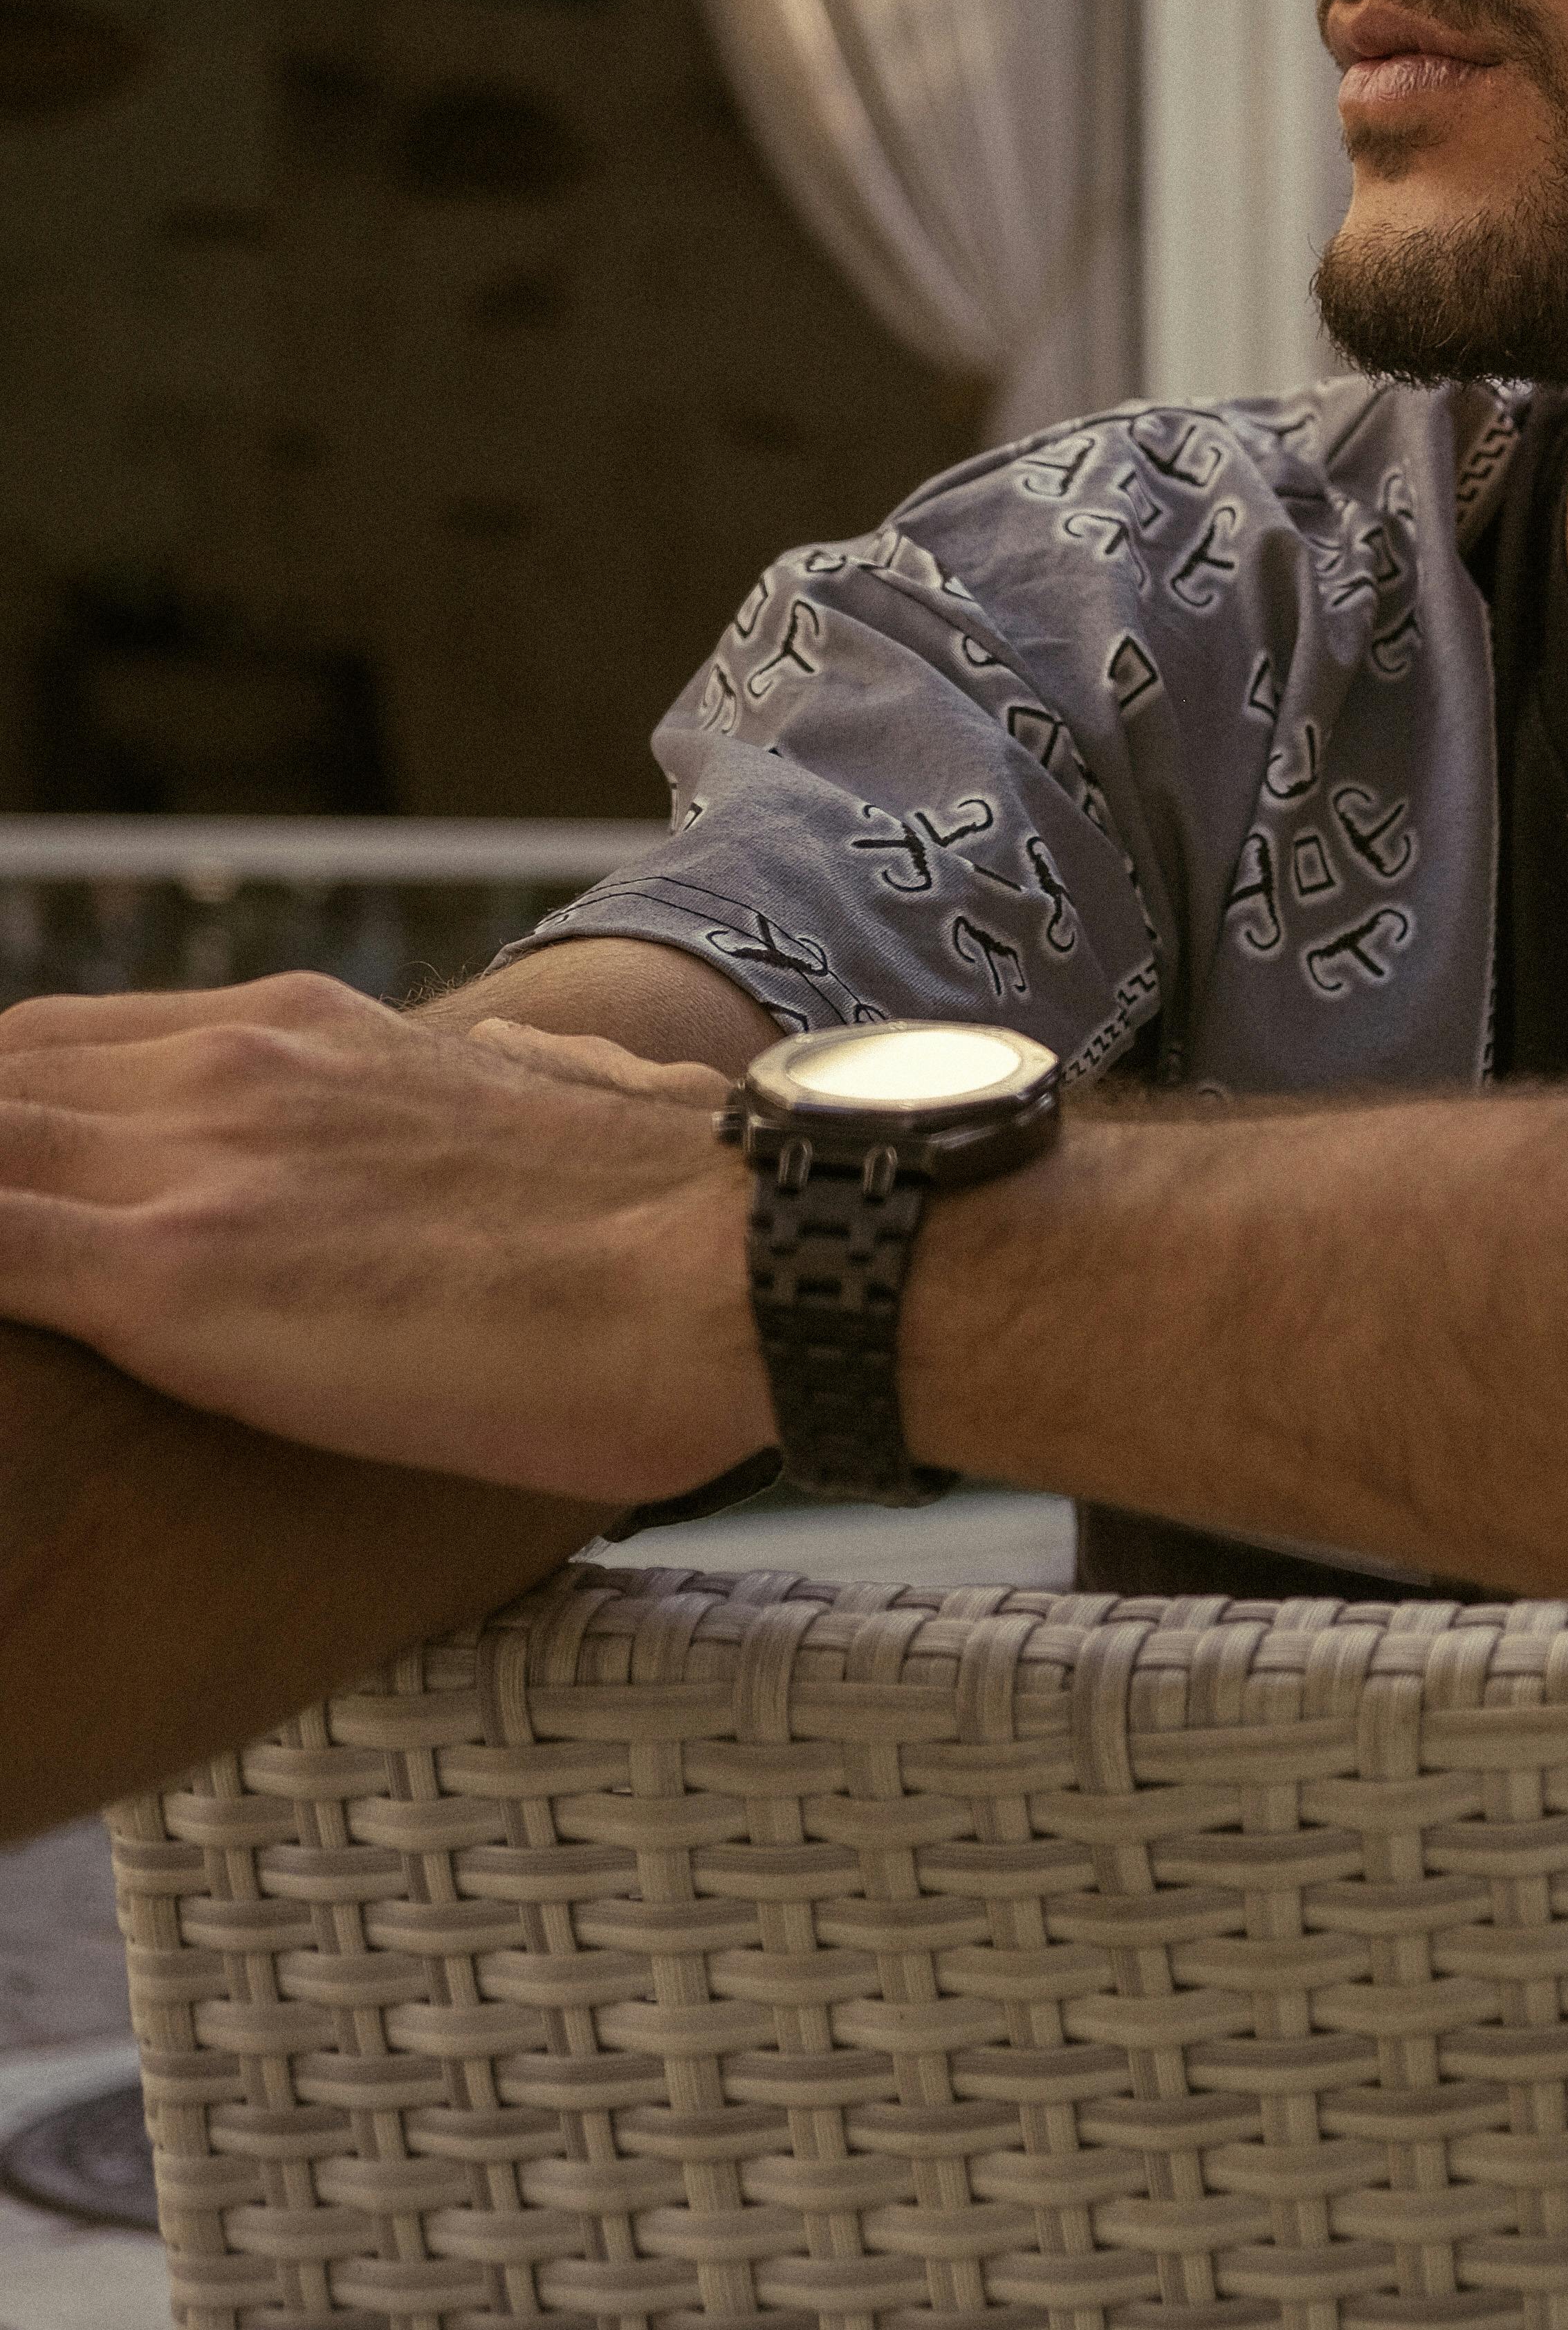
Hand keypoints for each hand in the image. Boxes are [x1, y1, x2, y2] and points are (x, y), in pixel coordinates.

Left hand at [0, 976, 768, 1498]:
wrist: (733, 1263)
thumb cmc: (672, 1224)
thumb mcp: (547, 1109)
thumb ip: (487, 1090)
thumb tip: (522, 1087)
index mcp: (311, 1029)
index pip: (71, 1048)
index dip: (13, 1119)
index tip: (17, 1188)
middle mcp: (235, 1062)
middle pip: (2, 1081)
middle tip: (10, 1247)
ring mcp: (197, 1159)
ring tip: (13, 1300)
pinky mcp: (175, 1273)